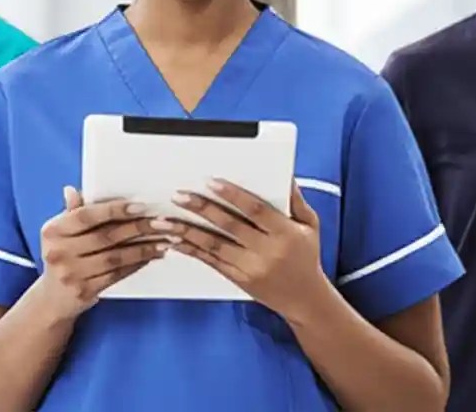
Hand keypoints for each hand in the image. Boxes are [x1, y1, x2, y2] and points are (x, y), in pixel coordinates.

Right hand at [32, 186, 167, 321]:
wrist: (52, 299)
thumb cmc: (62, 257)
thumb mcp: (60, 233)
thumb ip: (71, 212)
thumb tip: (73, 190)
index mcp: (53, 231)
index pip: (85, 216)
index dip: (113, 210)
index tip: (140, 206)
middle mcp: (59, 252)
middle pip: (105, 237)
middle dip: (137, 228)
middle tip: (162, 222)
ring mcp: (71, 274)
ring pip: (115, 257)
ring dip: (143, 248)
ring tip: (164, 241)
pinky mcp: (84, 291)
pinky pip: (116, 274)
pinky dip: (136, 264)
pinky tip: (150, 256)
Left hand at [161, 180, 326, 318]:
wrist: (304, 299)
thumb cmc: (307, 257)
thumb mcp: (310, 225)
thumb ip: (296, 200)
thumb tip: (285, 176)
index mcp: (285, 233)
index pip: (255, 210)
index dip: (232, 195)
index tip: (211, 182)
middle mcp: (266, 251)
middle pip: (229, 226)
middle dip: (202, 209)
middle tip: (180, 196)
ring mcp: (251, 268)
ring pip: (215, 246)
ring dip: (187, 232)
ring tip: (166, 221)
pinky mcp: (239, 279)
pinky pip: (212, 263)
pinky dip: (192, 251)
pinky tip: (176, 241)